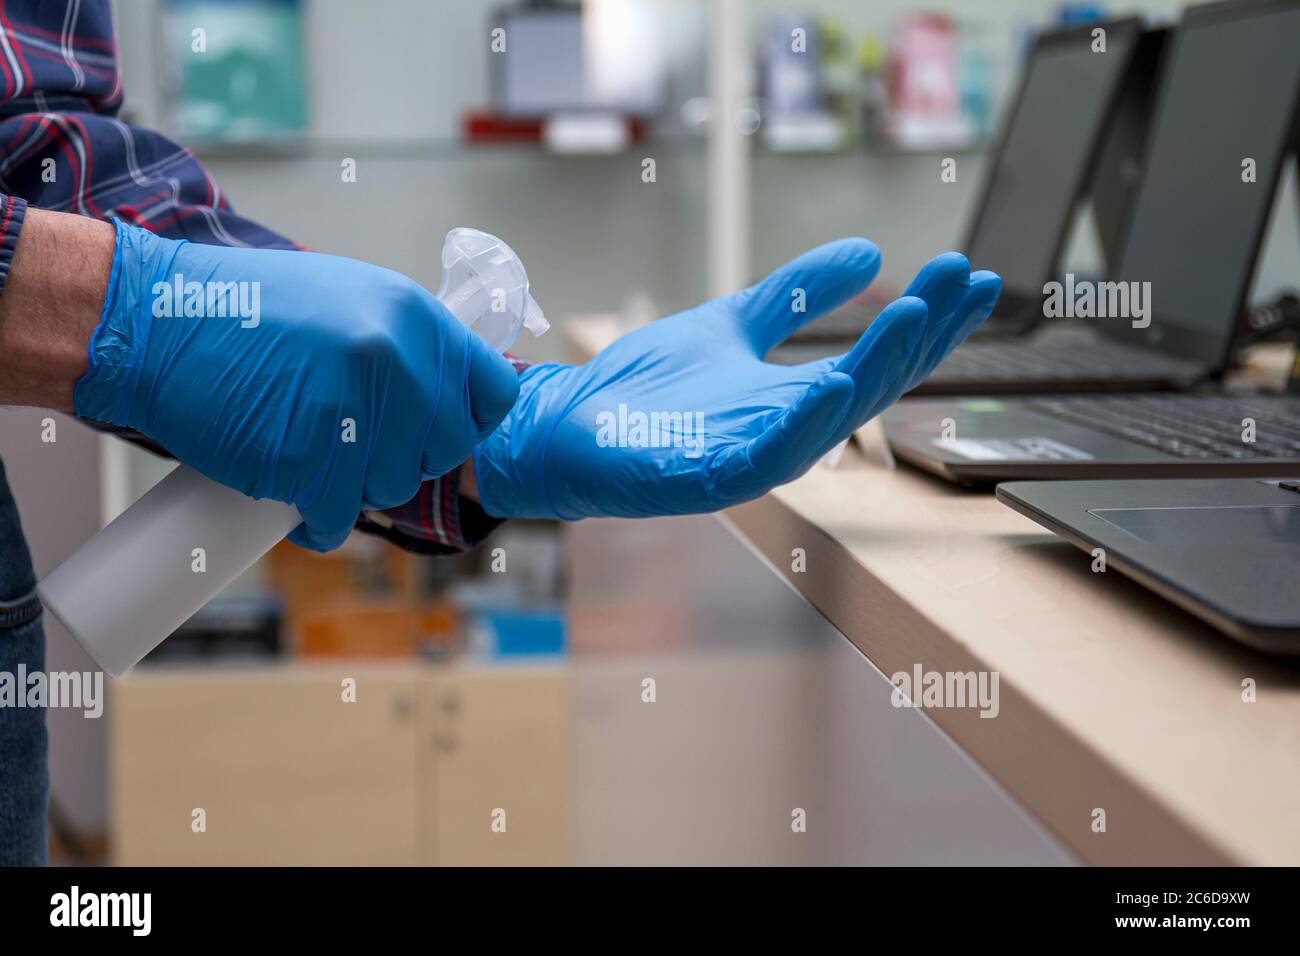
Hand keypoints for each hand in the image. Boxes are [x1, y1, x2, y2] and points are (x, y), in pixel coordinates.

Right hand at [75, 219, 519, 550]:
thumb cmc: (243, 313)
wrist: (152, 322)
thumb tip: (446, 396)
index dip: (466, 421)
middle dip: (403, 459)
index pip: (494, 393)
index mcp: (414, 316)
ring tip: (312, 458)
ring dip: (356, 489)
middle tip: (353, 445)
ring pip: (393, 489)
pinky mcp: (313, 460)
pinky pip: (341, 520)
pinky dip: (318, 521)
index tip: (433, 431)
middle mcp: (397, 360)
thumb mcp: (349, 299)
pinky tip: (293, 493)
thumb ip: (405, 344)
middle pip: (444, 452)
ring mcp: (357, 411)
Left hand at [472, 239, 999, 519]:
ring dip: (875, 372)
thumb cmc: (645, 387)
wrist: (563, 425)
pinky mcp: (702, 479)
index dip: (925, 321)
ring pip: (827, 423)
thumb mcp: (732, 322)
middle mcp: (783, 433)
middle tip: (964, 284)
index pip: (877, 360)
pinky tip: (837, 384)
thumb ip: (794, 295)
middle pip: (869, 387)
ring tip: (913, 319)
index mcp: (794, 401)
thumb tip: (866, 253)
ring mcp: (745, 459)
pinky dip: (803, 425)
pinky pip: (764, 458)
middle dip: (920, 338)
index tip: (966, 275)